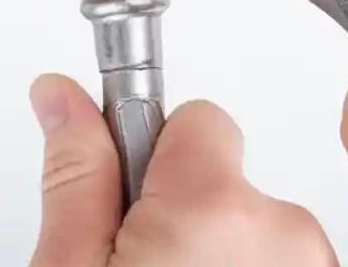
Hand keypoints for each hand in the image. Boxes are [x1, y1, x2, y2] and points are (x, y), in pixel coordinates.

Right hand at [28, 74, 337, 266]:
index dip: (152, 160)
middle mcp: (285, 234)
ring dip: (224, 258)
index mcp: (213, 208)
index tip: (132, 191)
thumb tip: (63, 96)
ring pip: (258, 232)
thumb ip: (77, 178)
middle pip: (229, 180)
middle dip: (186, 216)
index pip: (198, 120)